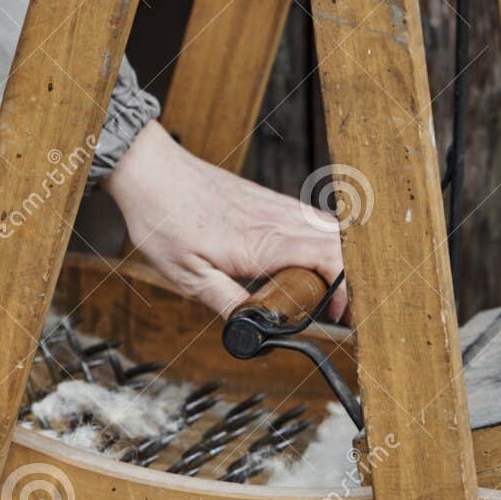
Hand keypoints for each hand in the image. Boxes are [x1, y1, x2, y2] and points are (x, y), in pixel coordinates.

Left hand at [103, 121, 346, 319]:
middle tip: (340, 309)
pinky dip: (322, 239)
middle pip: (338, 243)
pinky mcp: (265, 198)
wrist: (150, 170)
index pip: (327, 258)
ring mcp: (273, 205)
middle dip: (350, 279)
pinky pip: (309, 217)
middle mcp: (275, 220)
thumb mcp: (186, 276)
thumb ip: (226, 303)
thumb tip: (253, 330)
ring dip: (339, 258)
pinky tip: (311, 256)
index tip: (339, 312)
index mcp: (261, 243)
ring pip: (328, 227)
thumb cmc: (163, 219)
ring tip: (329, 289)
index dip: (345, 287)